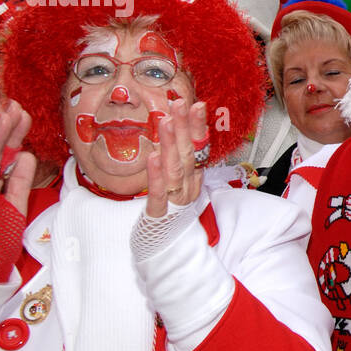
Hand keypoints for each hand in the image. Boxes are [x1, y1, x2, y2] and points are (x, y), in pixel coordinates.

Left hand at [144, 98, 207, 218]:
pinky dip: (156, 174)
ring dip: (171, 144)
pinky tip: (152, 157)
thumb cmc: (170, 211)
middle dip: (184, 126)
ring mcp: (175, 199)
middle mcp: (188, 186)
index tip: (196, 104)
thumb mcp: (178, 181)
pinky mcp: (159, 213)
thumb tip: (174, 129)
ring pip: (174, 168)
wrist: (166, 247)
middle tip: (180, 104)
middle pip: (187, 153)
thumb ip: (177, 158)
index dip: (197, 126)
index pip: (198, 148)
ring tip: (167, 122)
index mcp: (193, 177)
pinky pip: (159, 193)